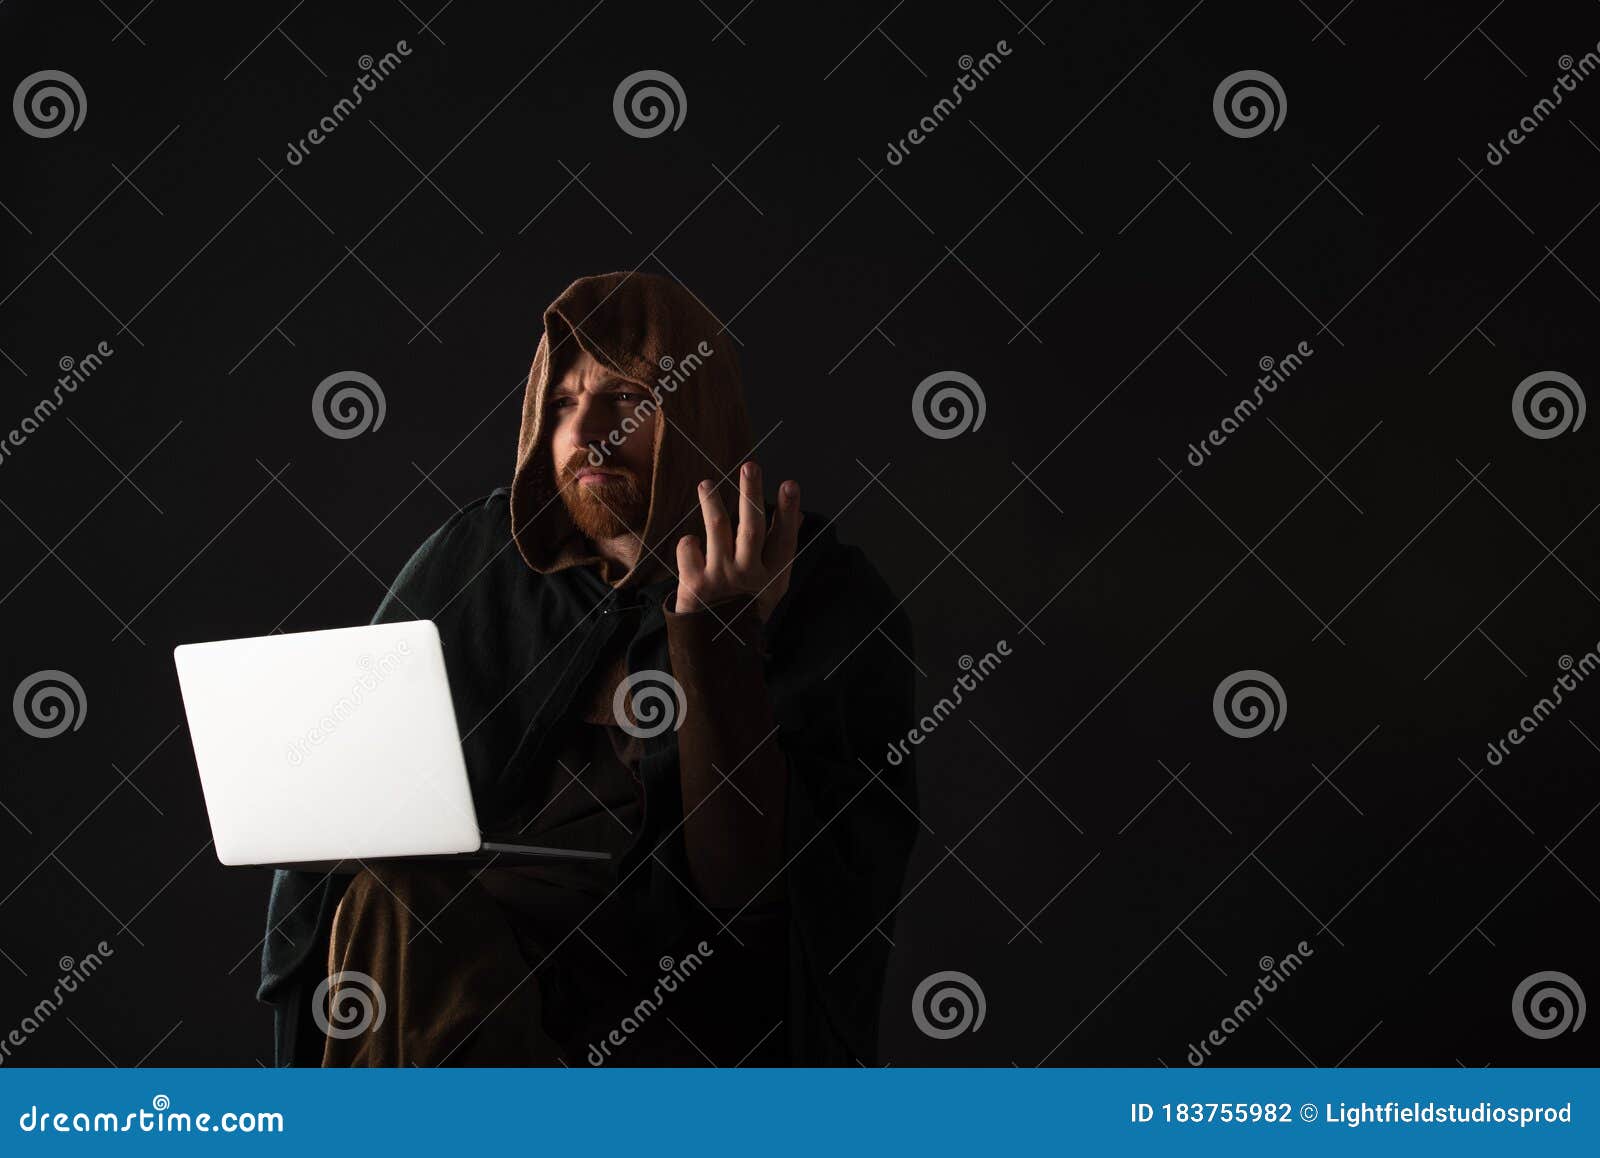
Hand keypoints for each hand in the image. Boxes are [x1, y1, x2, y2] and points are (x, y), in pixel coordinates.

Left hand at [675, 461, 800, 621]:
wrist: (717, 647)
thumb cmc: (747, 606)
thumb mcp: (772, 583)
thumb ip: (782, 548)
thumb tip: (799, 515)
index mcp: (770, 575)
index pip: (783, 538)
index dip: (788, 511)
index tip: (790, 484)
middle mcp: (747, 574)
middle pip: (750, 528)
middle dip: (751, 494)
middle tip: (750, 466)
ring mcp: (720, 577)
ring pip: (717, 530)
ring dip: (712, 503)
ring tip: (707, 483)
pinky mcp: (694, 583)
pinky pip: (689, 550)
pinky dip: (689, 543)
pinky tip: (691, 540)